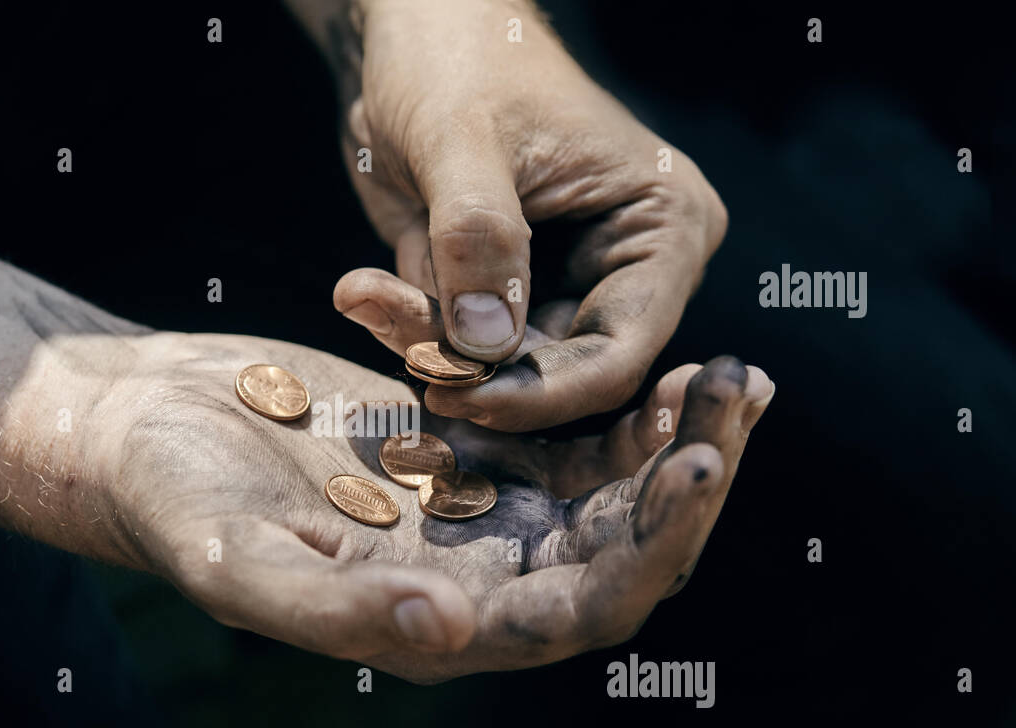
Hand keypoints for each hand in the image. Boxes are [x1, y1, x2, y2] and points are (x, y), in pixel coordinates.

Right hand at [97, 331, 771, 682]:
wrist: (144, 425)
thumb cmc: (174, 502)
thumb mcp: (241, 561)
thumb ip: (342, 609)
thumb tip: (457, 632)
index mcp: (438, 623)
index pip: (579, 610)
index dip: (649, 548)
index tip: (697, 463)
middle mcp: (473, 575)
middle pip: (617, 548)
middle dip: (688, 480)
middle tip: (741, 394)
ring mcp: (473, 507)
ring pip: (606, 488)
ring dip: (670, 435)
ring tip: (730, 372)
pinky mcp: (463, 444)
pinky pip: (563, 430)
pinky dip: (613, 398)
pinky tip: (654, 349)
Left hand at [331, 0, 727, 430]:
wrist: (411, 31)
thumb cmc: (455, 57)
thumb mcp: (462, 139)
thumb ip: (478, 236)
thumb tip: (486, 346)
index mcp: (661, 227)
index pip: (620, 350)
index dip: (542, 392)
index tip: (457, 395)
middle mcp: (627, 268)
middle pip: (557, 371)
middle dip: (469, 367)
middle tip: (389, 331)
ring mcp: (564, 282)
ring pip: (499, 366)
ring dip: (425, 343)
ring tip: (364, 291)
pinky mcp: (503, 290)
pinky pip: (458, 341)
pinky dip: (408, 326)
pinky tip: (363, 289)